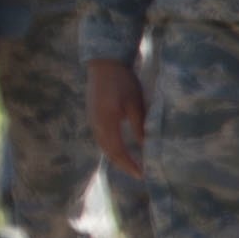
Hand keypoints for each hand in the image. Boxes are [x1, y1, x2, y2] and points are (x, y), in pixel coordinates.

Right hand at [88, 57, 147, 180]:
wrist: (104, 63)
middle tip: (137, 173)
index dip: (129, 164)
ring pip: (103, 146)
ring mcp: (92, 120)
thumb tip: (145, 145)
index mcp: (107, 122)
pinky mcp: (93, 116)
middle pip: (108, 151)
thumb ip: (139, 125)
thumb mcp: (134, 103)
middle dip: (122, 164)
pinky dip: (111, 147)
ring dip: (116, 157)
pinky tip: (120, 149)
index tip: (141, 174)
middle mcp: (96, 124)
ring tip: (130, 164)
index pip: (118, 150)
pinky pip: (101, 138)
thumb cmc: (122, 81)